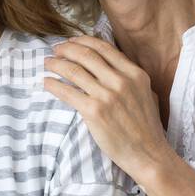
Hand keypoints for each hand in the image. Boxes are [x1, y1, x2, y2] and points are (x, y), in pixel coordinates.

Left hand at [42, 35, 174, 181]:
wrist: (148, 154)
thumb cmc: (147, 128)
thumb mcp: (146, 94)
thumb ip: (130, 78)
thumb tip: (110, 66)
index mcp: (135, 74)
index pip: (104, 48)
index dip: (83, 41)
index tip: (71, 42)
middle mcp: (121, 81)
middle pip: (86, 55)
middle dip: (66, 49)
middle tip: (55, 50)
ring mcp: (107, 95)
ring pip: (74, 70)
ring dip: (56, 64)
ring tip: (47, 63)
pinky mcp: (94, 112)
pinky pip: (67, 92)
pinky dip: (54, 85)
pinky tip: (46, 82)